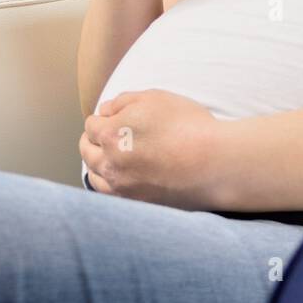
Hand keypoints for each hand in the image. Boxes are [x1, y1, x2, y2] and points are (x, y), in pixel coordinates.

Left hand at [80, 89, 231, 210]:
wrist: (214, 163)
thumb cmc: (188, 125)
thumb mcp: (156, 98)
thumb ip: (124, 101)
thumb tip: (106, 110)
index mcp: (110, 134)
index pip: (92, 125)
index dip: (102, 118)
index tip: (111, 118)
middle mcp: (110, 163)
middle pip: (87, 151)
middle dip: (93, 140)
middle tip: (103, 136)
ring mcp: (121, 188)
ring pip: (95, 177)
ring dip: (97, 164)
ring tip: (107, 158)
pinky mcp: (136, 204)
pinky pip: (110, 196)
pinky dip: (109, 184)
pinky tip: (119, 178)